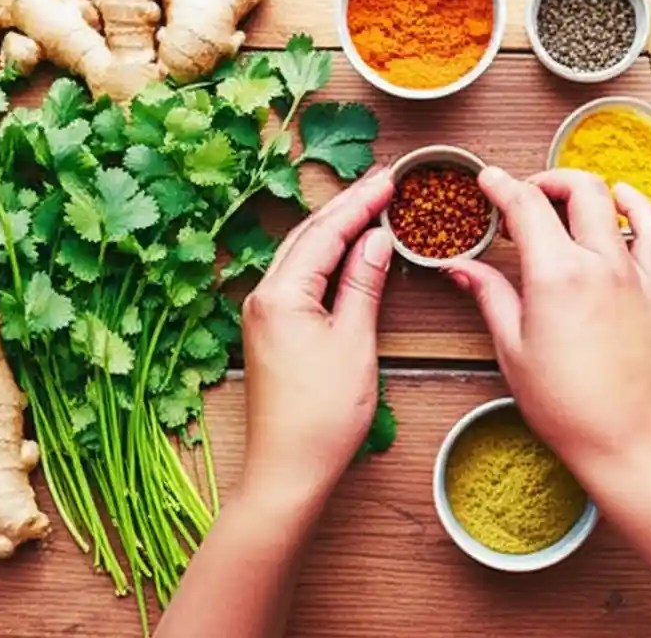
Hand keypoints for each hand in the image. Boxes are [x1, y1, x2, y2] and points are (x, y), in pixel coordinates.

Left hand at [239, 168, 393, 503]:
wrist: (288, 470)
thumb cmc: (322, 415)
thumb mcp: (355, 342)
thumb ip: (364, 284)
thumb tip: (376, 239)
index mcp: (281, 294)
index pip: (326, 233)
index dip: (360, 204)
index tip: (389, 181)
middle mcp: (262, 297)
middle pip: (307, 235)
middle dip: (345, 207)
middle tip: (380, 183)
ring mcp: (261, 315)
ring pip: (300, 255)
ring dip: (333, 229)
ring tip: (366, 205)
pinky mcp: (268, 333)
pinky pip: (297, 279)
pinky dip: (323, 258)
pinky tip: (344, 253)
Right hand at [446, 167, 650, 479]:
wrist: (623, 437)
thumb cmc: (565, 404)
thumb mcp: (512, 347)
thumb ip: (489, 294)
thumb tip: (461, 267)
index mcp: (555, 275)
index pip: (526, 205)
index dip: (501, 186)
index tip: (487, 181)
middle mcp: (598, 264)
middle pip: (575, 189)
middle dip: (543, 181)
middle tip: (520, 199)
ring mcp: (632, 273)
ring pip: (612, 201)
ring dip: (583, 189)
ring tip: (561, 201)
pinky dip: (638, 207)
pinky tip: (622, 202)